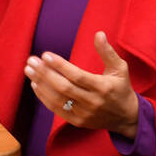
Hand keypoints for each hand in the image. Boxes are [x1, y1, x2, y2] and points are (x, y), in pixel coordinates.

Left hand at [24, 31, 138, 137]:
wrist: (126, 117)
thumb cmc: (121, 88)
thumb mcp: (119, 68)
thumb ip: (107, 52)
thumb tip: (98, 33)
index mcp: (103, 87)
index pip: (77, 76)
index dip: (60, 66)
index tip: (45, 55)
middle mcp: (93, 102)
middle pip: (64, 88)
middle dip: (45, 73)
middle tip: (31, 60)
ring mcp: (84, 114)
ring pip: (57, 99)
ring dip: (40, 84)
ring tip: (29, 70)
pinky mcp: (77, 122)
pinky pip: (57, 109)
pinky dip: (44, 97)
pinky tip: (35, 85)